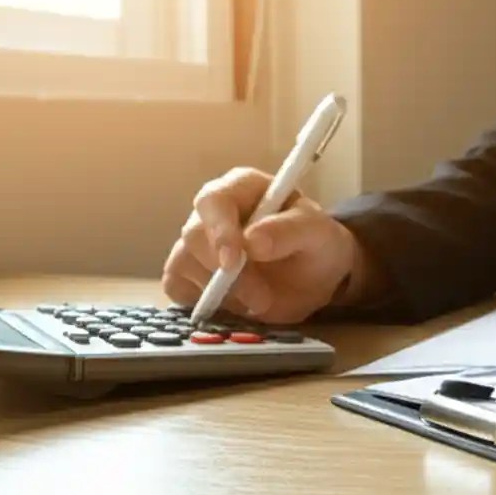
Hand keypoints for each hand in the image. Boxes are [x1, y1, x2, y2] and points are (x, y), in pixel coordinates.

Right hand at [161, 167, 382, 322]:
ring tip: (259, 302)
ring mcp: (199, 243)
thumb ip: (289, 231)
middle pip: (194, 236)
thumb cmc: (316, 244)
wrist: (316, 278)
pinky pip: (177, 286)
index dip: (219, 230)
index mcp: (242, 188)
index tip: (233, 262)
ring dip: (218, 292)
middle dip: (225, 273)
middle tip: (261, 298)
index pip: (214, 201)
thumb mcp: (318, 233)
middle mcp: (214, 211)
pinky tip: (230, 306)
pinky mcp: (191, 274)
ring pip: (183, 263)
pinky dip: (198, 302)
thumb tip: (252, 241)